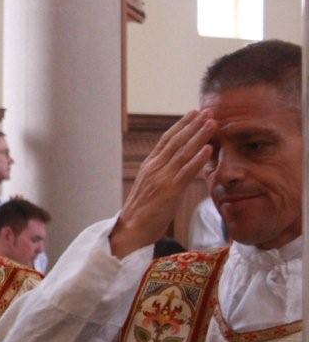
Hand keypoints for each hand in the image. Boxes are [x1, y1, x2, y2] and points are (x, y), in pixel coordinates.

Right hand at [110, 109, 214, 257]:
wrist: (130, 230)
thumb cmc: (143, 213)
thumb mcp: (151, 188)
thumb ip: (163, 174)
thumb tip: (177, 166)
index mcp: (149, 166)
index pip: (166, 140)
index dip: (181, 125)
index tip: (194, 113)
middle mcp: (154, 168)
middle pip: (175, 141)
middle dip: (192, 125)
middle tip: (207, 111)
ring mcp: (161, 178)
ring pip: (182, 152)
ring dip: (198, 136)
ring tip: (212, 123)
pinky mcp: (169, 191)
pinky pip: (185, 172)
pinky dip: (197, 159)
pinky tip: (208, 149)